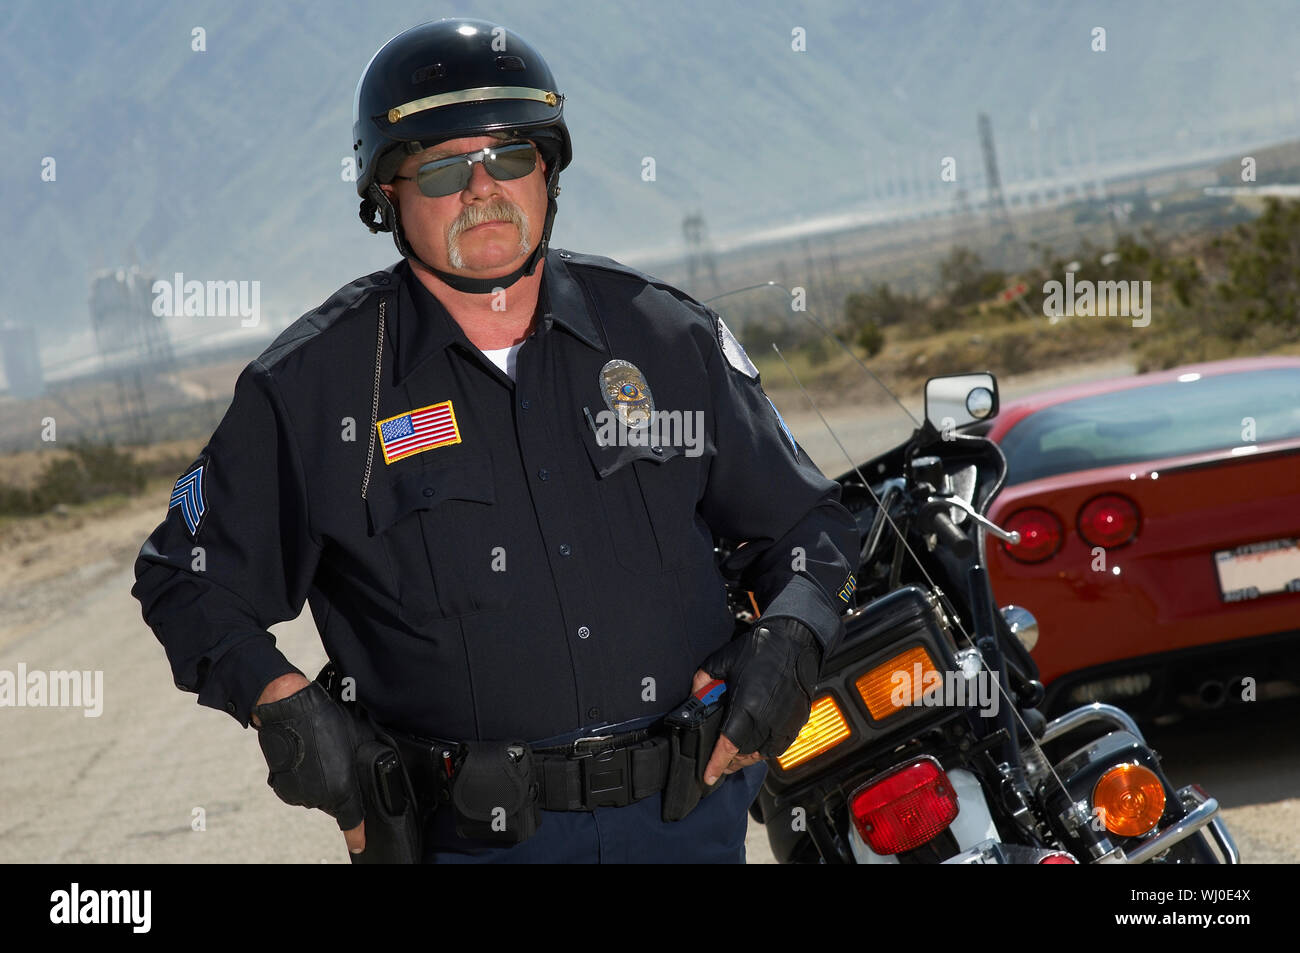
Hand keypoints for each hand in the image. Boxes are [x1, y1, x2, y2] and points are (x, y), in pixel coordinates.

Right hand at [251, 678, 366, 853]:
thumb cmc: (326, 719)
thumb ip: (370, 761)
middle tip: (339, 762)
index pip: (352, 822)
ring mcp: (298, 795)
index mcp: (341, 790)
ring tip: (322, 755)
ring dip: (323, 784)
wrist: (288, 710)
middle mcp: (318, 798)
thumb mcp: (361, 739)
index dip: (357, 835)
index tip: (360, 845)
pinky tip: (308, 758)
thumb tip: (379, 767)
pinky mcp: (282, 788)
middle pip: (337, 804)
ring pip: (318, 797)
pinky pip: (301, 791)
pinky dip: (306, 780)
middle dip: (342, 790)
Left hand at [696, 619, 821, 785]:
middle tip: (717, 763)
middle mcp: (768, 719)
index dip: (716, 764)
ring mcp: (784, 723)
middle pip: (744, 754)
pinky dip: (765, 750)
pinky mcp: (796, 721)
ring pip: (762, 753)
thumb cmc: (762, 648)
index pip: (728, 746)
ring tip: (735, 756)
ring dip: (746, 757)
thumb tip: (693, 697)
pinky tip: (755, 745)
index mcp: (748, 706)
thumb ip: (703, 680)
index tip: (708, 777)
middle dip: (728, 762)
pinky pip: (778, 747)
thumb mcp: (722, 660)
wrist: (795, 639)